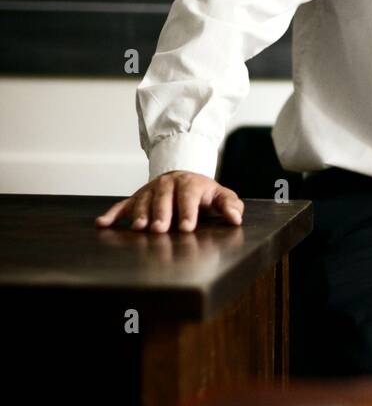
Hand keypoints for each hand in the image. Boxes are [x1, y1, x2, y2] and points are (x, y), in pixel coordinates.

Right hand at [94, 171, 244, 232]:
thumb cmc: (204, 193)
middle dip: (161, 214)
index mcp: (189, 184)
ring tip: (138, 229)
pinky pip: (122, 206)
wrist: (183, 176)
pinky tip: (102, 224)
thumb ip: (229, 205)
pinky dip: (112, 215)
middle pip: (163, 199)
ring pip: (143, 202)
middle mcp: (167, 186)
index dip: (187, 211)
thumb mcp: (220, 196)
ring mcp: (150, 191)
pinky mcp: (136, 198)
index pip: (188, 197)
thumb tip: (236, 218)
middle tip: (159, 229)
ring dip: (139, 215)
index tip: (187, 227)